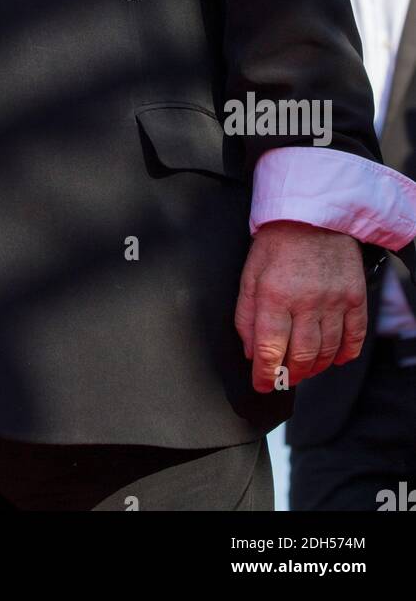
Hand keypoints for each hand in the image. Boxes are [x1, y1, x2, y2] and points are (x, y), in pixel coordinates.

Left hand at [234, 219, 367, 392]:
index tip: (262, 384)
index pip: (270, 349)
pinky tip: (334, 359)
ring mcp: (334, 300)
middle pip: (302, 356)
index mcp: (274, 294)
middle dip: (290, 375)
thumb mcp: (250, 274)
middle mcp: (306, 301)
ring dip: (315, 368)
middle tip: (284, 378)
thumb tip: (251, 351)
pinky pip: (354, 337)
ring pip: (327, 351)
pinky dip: (344, 354)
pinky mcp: (355, 297)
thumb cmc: (278, 243)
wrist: (313, 215)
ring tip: (304, 369)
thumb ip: (246, 315)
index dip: (265, 375)